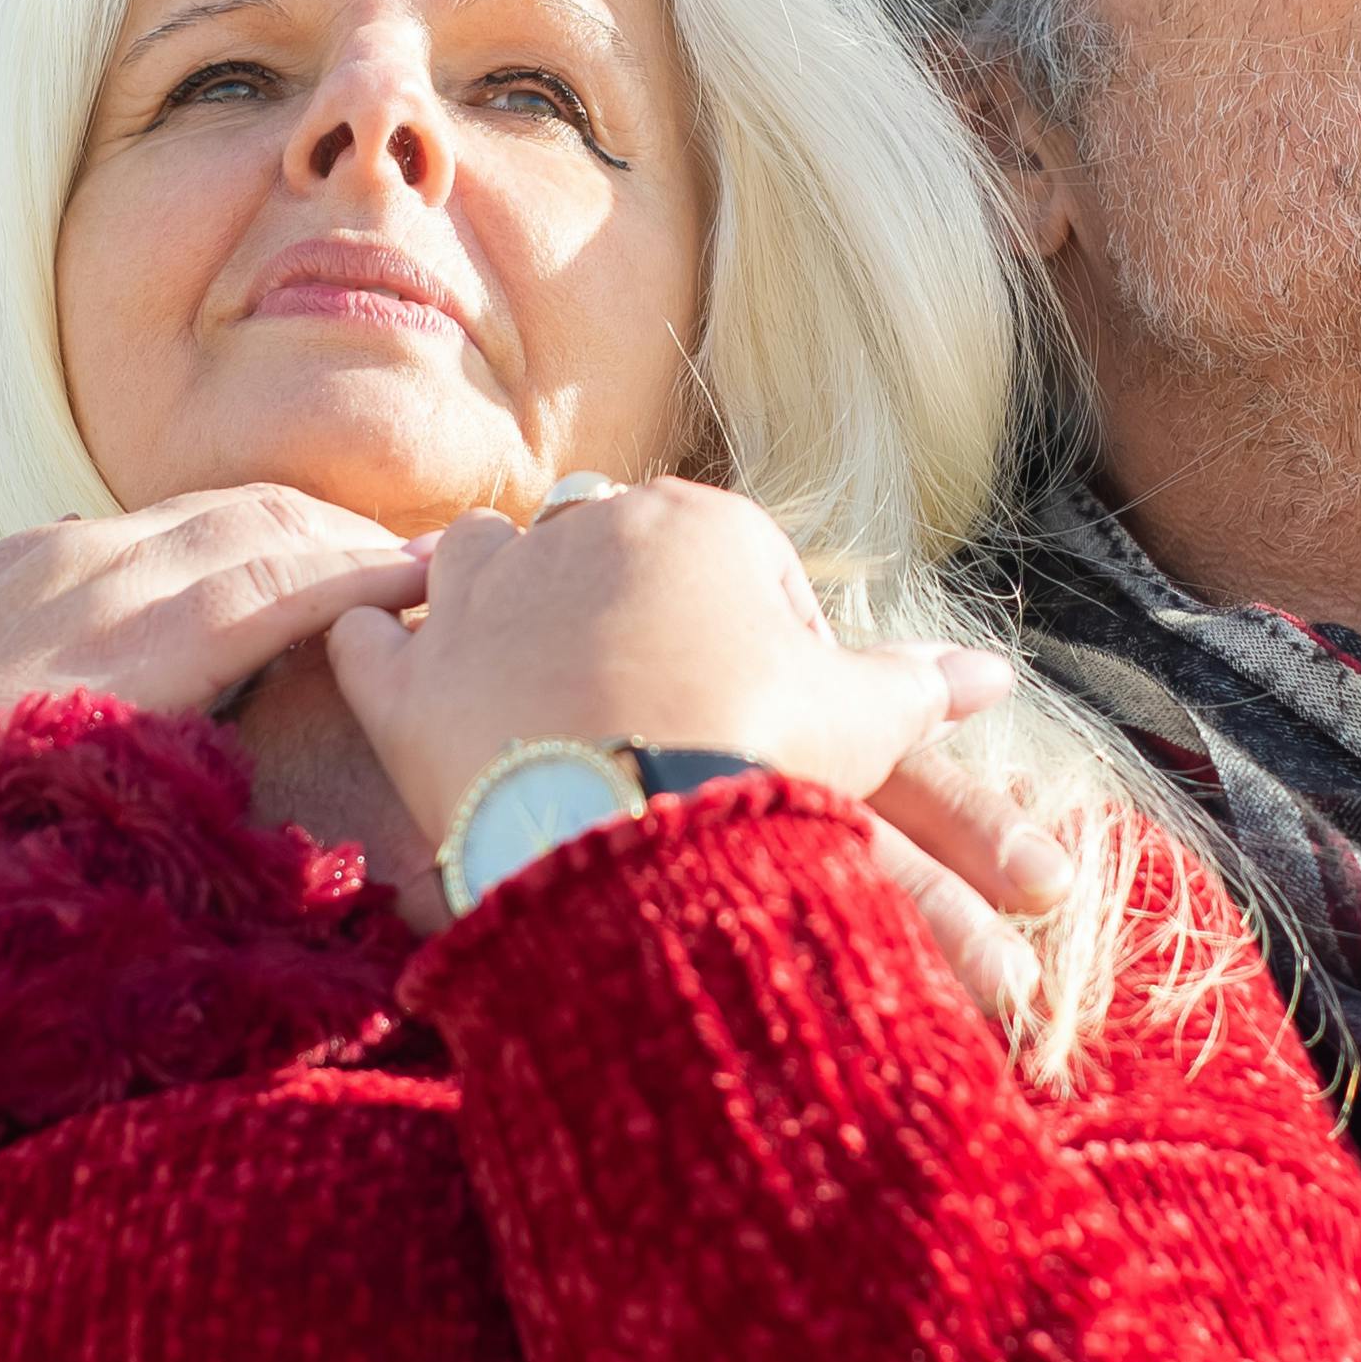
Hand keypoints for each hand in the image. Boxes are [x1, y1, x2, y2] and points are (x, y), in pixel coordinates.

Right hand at [0, 488, 425, 1054]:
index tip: (360, 567)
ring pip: (275, 532)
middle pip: (252, 511)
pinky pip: (270, 589)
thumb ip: (45, 714)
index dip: (291, 541)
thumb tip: (112, 745)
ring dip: (369, 547)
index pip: (197, 527)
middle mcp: (69, 554)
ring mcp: (93, 590)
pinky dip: (353, 579)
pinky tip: (417, 595)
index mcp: (31, 568)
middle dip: (349, 530)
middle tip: (442, 564)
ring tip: (455, 577)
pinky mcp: (119, 650)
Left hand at [325, 483, 1061, 1002]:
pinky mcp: (406, 684)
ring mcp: (480, 604)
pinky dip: (371, 651)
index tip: (748, 683)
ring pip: (474, 560)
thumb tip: (993, 678)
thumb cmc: (764, 762)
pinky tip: (381, 660)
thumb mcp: (858, 721)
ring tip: (515, 655)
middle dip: (609, 595)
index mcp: (693, 523)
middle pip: (591, 539)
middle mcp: (575, 535)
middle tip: (635, 678)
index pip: (721, 547)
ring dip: (487, 595)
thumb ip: (915, 686)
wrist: (642, 839)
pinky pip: (366, 644)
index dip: (738, 616)